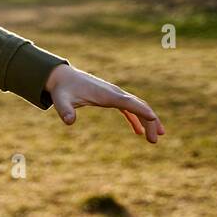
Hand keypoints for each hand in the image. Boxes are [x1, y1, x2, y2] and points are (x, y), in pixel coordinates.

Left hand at [44, 64, 164, 142]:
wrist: (62, 77)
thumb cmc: (62, 89)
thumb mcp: (60, 100)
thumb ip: (65, 110)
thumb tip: (69, 121)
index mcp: (105, 94)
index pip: (128, 102)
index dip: (141, 110)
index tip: (153, 118)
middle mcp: (114, 93)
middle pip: (138, 105)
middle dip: (150, 121)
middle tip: (156, 139)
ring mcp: (114, 95)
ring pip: (137, 107)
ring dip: (147, 121)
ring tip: (154, 139)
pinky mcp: (111, 98)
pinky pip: (128, 108)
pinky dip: (136, 119)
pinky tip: (139, 132)